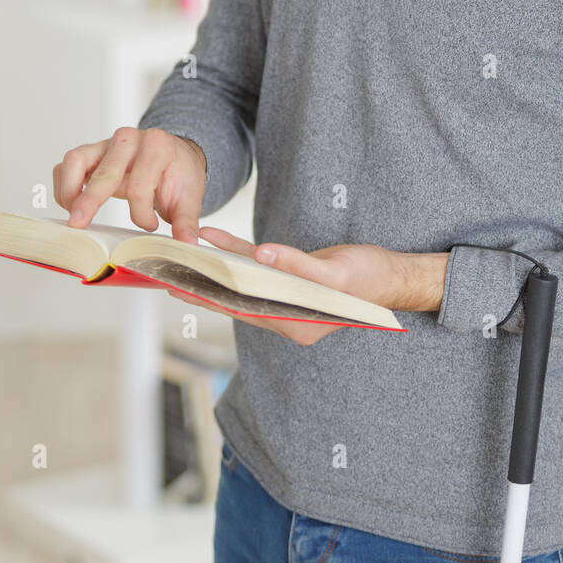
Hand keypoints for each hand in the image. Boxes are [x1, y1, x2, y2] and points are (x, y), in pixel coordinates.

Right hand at [53, 127, 206, 243]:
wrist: (174, 156)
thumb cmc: (178, 174)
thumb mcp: (190, 197)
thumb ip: (186, 221)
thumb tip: (188, 243)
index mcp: (157, 146)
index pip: (141, 185)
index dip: (142, 214)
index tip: (150, 226)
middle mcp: (129, 139)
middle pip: (105, 170)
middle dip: (90, 199)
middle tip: (79, 224)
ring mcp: (106, 144)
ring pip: (76, 159)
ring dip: (70, 190)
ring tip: (74, 216)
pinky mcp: (90, 152)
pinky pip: (67, 164)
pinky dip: (64, 186)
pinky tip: (72, 206)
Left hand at [166, 227, 445, 344]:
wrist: (395, 276)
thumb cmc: (371, 279)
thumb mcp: (336, 274)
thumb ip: (298, 267)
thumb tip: (262, 256)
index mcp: (294, 324)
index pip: (242, 311)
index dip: (210, 297)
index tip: (181, 286)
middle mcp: (286, 315)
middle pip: (235, 299)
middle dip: (203, 285)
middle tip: (166, 272)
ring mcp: (287, 298)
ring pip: (243, 282)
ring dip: (216, 266)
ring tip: (185, 252)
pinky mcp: (291, 279)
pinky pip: (258, 267)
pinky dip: (237, 254)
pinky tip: (216, 239)